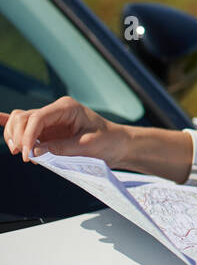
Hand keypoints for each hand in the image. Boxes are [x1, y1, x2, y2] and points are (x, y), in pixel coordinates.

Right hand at [0, 96, 128, 166]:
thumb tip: (37, 151)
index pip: (37, 117)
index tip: (28, 155)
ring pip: (20, 121)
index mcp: (66, 108)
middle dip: (18, 136)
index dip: (28, 136)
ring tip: (21, 153)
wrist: (117, 144)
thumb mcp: (88, 146)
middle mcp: (55, 111)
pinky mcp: (47, 130)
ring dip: (15, 136)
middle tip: (25, 157)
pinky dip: (10, 124)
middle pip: (24, 117)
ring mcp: (50, 120)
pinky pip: (25, 124)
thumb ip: (62, 148)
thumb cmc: (107, 141)